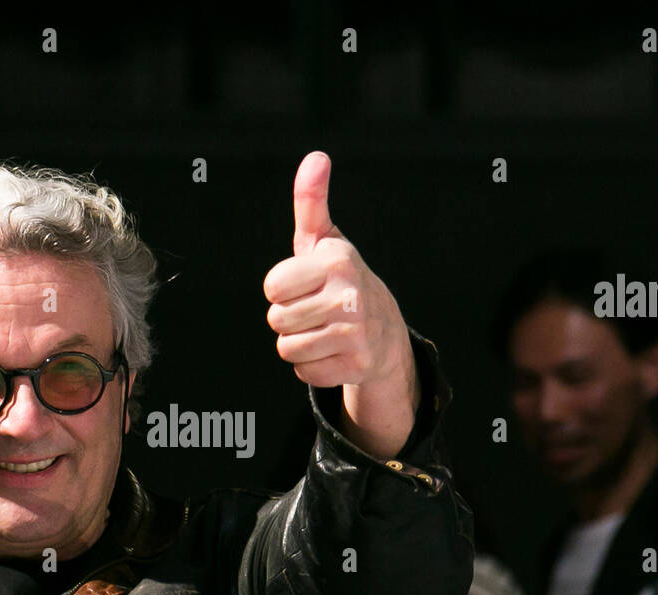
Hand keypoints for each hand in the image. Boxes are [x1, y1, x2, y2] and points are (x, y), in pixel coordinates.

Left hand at [262, 151, 417, 458]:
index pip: (272, 287)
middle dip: (289, 319)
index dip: (282, 289)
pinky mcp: (356, 365)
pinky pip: (305, 373)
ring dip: (298, 344)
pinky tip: (332, 352)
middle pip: (277, 320)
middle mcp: (349, 296)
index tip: (305, 285)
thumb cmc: (341, 280)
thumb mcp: (324, 241)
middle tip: (315, 310)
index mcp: (336, 262)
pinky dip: (313, 367)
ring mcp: (356, 333)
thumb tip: (315, 158)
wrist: (384, 330)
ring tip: (322, 330)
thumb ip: (311, 201)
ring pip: (288, 349)